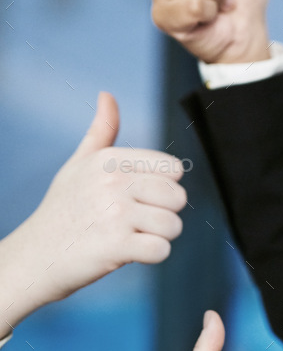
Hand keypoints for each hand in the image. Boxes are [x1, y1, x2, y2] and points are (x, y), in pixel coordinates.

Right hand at [0, 92, 186, 328]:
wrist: (36, 255)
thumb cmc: (63, 208)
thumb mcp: (79, 163)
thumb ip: (102, 130)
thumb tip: (107, 95)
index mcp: (110, 160)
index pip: (172, 169)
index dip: (163, 187)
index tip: (139, 196)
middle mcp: (113, 183)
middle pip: (178, 198)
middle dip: (166, 213)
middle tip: (138, 220)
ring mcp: (114, 215)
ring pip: (173, 225)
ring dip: (160, 237)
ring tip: (135, 236)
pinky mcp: (115, 247)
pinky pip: (161, 250)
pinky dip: (153, 255)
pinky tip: (132, 252)